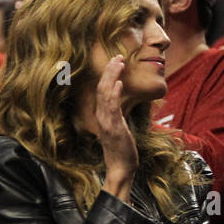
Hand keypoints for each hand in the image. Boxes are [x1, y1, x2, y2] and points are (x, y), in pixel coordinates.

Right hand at [96, 56, 138, 191]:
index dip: (108, 75)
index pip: (103, 90)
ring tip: (119, 63)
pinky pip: (112, 107)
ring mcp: (106, 121)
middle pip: (102, 88)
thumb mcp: (120, 128)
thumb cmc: (121, 150)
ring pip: (106, 93)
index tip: (116, 62)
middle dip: (110, 71)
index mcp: (103, 114)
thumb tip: (122, 104)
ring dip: (112, 77)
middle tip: (117, 56)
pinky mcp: (113, 127)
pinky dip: (114, 94)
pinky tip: (119, 83)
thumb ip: (118, 115)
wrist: (120, 168)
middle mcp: (101, 115)